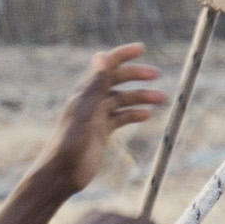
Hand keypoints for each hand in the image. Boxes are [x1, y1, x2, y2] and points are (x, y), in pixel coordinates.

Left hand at [45, 48, 166, 194]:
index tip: (142, 49)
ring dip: (141, 97)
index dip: (122, 55)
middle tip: (156, 75)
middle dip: (136, 76)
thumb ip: (95, 85)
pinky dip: (134, 114)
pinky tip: (147, 115)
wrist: (62, 174)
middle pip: (116, 80)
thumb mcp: (84, 113)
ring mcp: (97, 116)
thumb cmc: (69, 144)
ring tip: (162, 98)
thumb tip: (102, 55)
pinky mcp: (102, 131)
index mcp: (84, 92)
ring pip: (123, 100)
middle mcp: (90, 101)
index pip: (105, 66)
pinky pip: (121, 117)